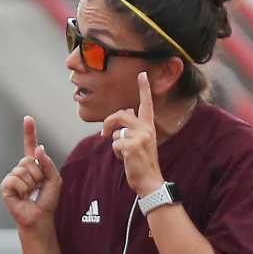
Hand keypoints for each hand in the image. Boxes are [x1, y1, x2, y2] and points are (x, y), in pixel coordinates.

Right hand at [0, 115, 60, 234]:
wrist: (39, 218)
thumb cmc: (47, 200)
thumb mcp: (54, 179)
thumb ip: (48, 163)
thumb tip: (38, 149)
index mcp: (33, 166)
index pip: (30, 146)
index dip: (29, 132)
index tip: (28, 118)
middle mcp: (21, 169)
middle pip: (28, 159)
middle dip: (37, 173)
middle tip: (37, 187)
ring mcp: (12, 178)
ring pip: (22, 170)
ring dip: (31, 183)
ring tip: (30, 194)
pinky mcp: (5, 187)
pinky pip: (15, 180)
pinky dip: (22, 188)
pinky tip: (22, 197)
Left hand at [101, 71, 162, 194]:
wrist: (149, 180)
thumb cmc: (142, 161)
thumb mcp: (141, 141)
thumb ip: (134, 126)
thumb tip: (129, 111)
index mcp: (149, 126)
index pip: (146, 104)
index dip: (144, 89)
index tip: (142, 74)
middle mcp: (146, 128)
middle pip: (122, 114)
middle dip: (109, 122)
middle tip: (103, 133)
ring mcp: (140, 136)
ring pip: (116, 131)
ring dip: (114, 143)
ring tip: (122, 152)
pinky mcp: (132, 146)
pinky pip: (114, 144)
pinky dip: (115, 153)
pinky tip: (125, 159)